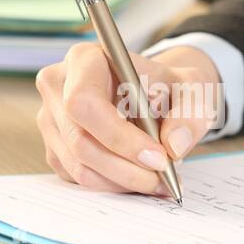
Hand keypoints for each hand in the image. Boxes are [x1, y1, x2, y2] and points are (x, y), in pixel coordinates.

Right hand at [34, 44, 220, 193]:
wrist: (156, 93)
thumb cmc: (168, 86)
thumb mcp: (192, 90)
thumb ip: (189, 114)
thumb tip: (174, 145)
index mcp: (84, 59)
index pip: (84, 103)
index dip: (119, 136)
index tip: (158, 157)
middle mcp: (58, 86)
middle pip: (79, 140)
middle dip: (125, 168)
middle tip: (164, 178)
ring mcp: (51, 119)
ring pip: (79, 165)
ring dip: (122, 181)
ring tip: (158, 181)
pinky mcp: (55, 147)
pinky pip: (79, 177)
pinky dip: (112, 185)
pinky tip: (139, 177)